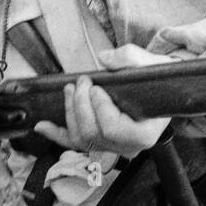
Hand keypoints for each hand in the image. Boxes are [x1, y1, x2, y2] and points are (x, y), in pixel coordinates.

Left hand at [33, 45, 174, 158]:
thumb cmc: (160, 79)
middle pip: (93, 133)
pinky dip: (56, 134)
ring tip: (69, 91)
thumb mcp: (153, 64)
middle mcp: (128, 146)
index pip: (113, 128)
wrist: (164, 89)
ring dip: (70, 113)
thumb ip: (131, 59)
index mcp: (144, 133)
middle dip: (81, 105)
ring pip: (81, 138)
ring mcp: (113, 147)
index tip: (96, 86)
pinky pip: (75, 143)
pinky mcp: (101, 142)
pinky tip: (42, 126)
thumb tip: (105, 58)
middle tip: (82, 81)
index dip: (99, 107)